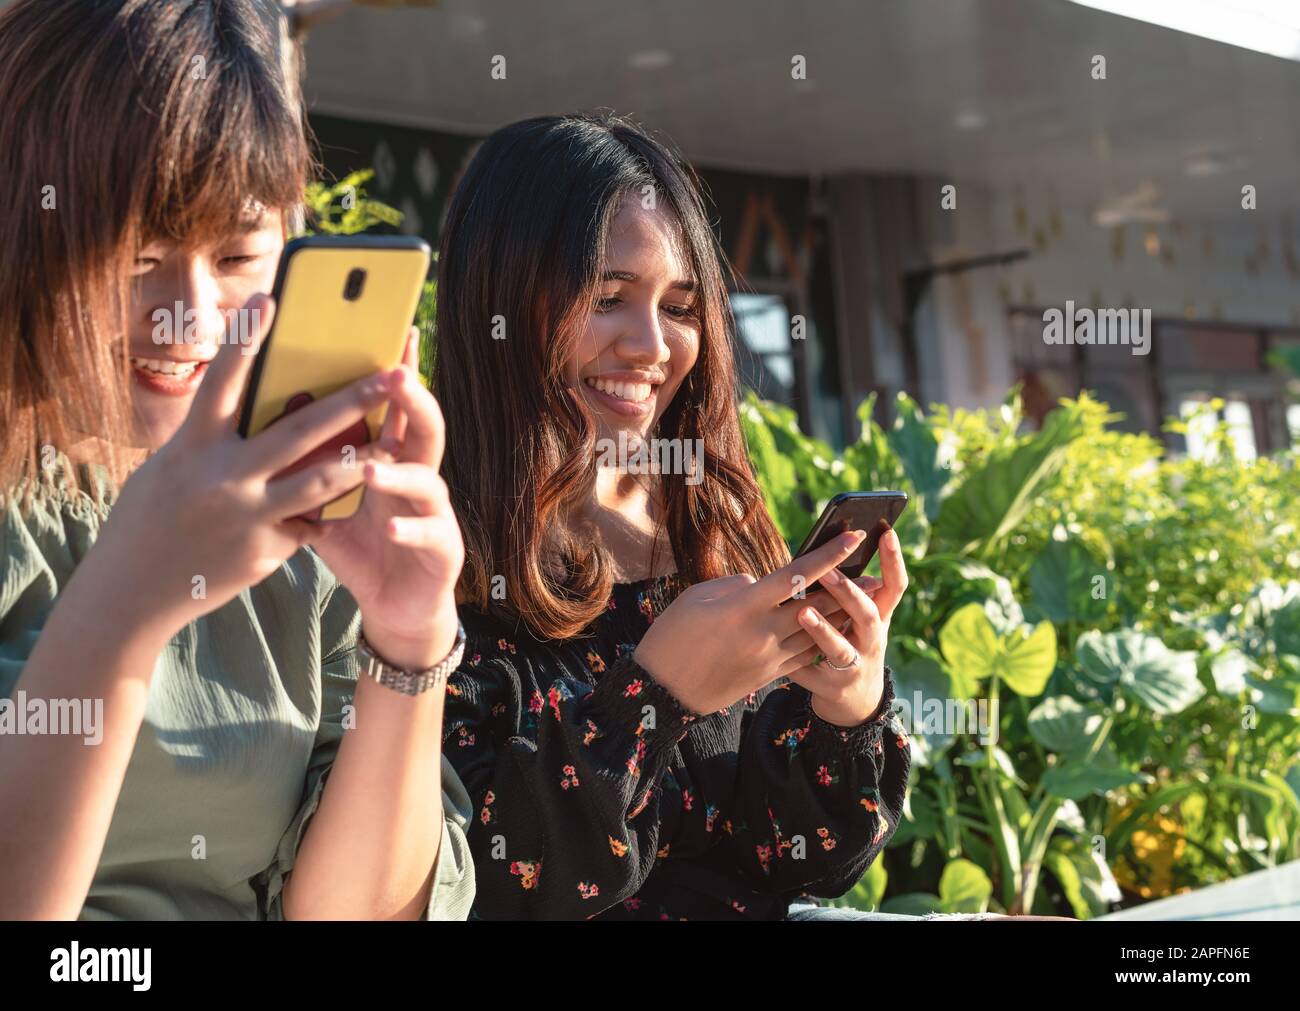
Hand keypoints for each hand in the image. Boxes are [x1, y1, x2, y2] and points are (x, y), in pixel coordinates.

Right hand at [91, 294, 398, 640]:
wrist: (133, 591)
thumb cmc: (151, 516)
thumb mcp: (170, 468)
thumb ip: (214, 440)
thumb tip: (258, 406)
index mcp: (192, 446)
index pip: (222, 381)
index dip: (245, 338)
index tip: (270, 298)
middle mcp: (223, 477)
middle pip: (300, 429)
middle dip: (353, 399)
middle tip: (395, 373)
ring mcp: (250, 515)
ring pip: (323, 480)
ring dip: (363, 458)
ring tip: (394, 441)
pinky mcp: (267, 550)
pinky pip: (309, 523)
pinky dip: (322, 511)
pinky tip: (336, 505)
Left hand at [309, 329, 463, 668]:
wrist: (397, 605)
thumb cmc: (359, 546)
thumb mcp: (330, 501)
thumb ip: (310, 463)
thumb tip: (262, 417)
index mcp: (392, 456)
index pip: (394, 404)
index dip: (398, 368)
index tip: (394, 330)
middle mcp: (419, 475)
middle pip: (423, 428)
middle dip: (412, 400)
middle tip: (395, 377)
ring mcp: (435, 511)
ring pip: (426, 480)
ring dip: (399, 470)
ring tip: (373, 465)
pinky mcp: (443, 549)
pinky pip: (427, 534)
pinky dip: (409, 529)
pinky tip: (389, 526)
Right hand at [633, 530, 877, 713]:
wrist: (664, 692)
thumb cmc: (672, 636)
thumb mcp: (697, 598)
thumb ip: (734, 586)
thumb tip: (759, 584)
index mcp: (745, 606)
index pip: (796, 574)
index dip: (828, 554)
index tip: (853, 538)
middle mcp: (764, 631)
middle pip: (817, 606)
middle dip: (848, 589)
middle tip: (874, 574)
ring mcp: (769, 657)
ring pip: (816, 632)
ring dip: (841, 617)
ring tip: (863, 602)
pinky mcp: (769, 675)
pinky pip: (803, 655)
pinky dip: (820, 640)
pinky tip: (835, 631)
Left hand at [785, 527, 909, 725]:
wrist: (857, 701)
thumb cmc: (851, 642)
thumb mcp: (859, 619)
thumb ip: (848, 592)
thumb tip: (826, 550)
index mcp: (880, 618)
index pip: (895, 586)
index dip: (893, 560)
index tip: (885, 532)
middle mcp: (873, 641)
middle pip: (867, 615)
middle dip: (848, 592)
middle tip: (826, 570)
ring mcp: (855, 667)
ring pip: (841, 649)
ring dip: (822, 630)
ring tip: (802, 613)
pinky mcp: (832, 688)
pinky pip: (809, 672)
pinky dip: (793, 662)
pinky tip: (774, 652)